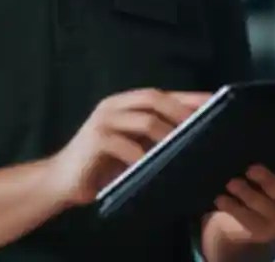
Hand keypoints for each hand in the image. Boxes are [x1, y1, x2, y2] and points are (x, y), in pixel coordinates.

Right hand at [44, 88, 209, 207]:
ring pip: (145, 120)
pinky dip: (146, 156)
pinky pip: (128, 146)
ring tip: (187, 148)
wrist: (60, 180)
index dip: (187, 96)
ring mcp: (103, 121)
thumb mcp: (130, 147)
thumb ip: (152, 137)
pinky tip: (158, 167)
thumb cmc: (100, 166)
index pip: (160, 94)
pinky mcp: (96, 140)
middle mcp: (112, 106)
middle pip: (153, 98)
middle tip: (204, 126)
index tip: (214, 102)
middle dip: (181, 110)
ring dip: (169, 134)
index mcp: (122, 103)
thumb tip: (193, 135)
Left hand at [202, 148, 274, 254]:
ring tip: (231, 183)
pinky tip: (220, 198)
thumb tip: (225, 115)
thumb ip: (261, 149)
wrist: (253, 223)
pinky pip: (248, 221)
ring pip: (266, 208)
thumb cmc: (260, 184)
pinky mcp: (263, 233)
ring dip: (247, 194)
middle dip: (269, 180)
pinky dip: (233, 208)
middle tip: (251, 168)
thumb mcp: (268, 167)